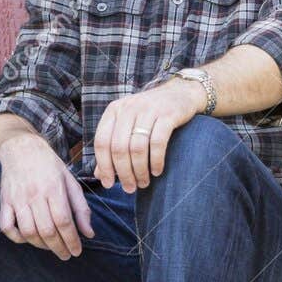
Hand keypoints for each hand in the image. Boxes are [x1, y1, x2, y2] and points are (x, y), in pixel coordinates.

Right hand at [0, 132, 94, 258]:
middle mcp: (35, 194)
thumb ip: (81, 208)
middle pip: (47, 230)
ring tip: (51, 247)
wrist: (21, 148)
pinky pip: (7, 226)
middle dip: (58, 247)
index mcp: (54, 188)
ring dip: (41, 245)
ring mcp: (18, 199)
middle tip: (65, 255)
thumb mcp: (71, 182)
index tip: (76, 251)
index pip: (63, 221)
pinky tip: (28, 239)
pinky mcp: (5, 201)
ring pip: (28, 231)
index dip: (71, 240)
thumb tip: (89, 234)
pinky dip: (17, 238)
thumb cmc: (50, 166)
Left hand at [93, 77, 204, 191]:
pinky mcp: (168, 114)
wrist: (181, 93)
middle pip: (119, 147)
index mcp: (114, 110)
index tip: (109, 184)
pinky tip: (157, 171)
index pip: (101, 142)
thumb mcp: (128, 125)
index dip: (104, 166)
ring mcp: (148, 110)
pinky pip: (158, 143)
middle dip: (123, 173)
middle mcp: (129, 108)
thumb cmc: (150, 113)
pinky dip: (156, 161)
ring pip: (137, 147)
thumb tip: (99, 175)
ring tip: (144, 183)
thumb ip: (112, 147)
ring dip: (140, 170)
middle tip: (130, 188)